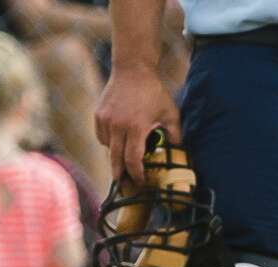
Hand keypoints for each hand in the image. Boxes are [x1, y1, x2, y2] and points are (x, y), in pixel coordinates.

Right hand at [94, 64, 181, 183]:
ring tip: (125, 160)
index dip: (137, 175)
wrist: (132, 69)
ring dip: (116, 156)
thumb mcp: (170, 113)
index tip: (142, 182)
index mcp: (136, 127)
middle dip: (121, 176)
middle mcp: (117, 126)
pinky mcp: (98, 115)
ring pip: (108, 148)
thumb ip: (175, 134)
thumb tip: (179, 151)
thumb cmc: (153, 92)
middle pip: (116, 160)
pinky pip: (102, 137)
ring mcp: (105, 120)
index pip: (133, 160)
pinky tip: (119, 140)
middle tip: (125, 187)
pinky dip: (109, 142)